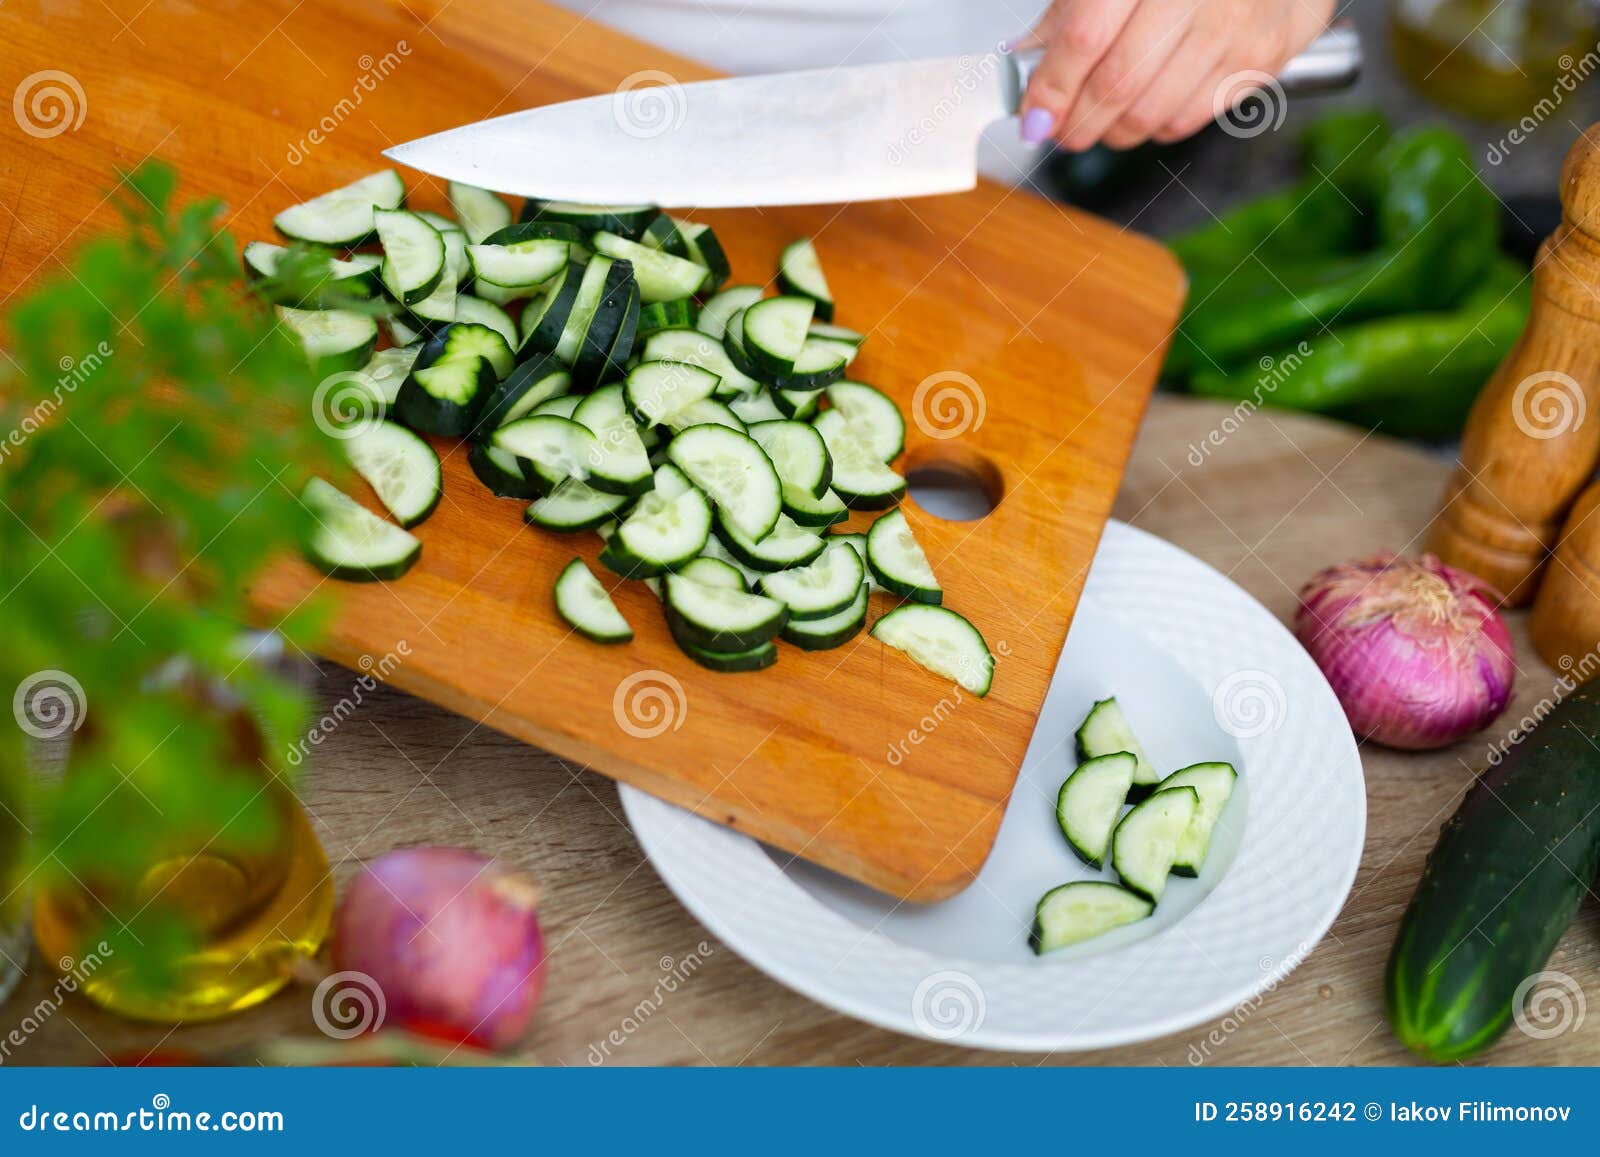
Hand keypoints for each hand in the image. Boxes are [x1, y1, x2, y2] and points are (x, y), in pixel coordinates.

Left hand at [1016, 0, 1335, 150]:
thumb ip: (1068, 13)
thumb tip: (1022, 58)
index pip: (1085, 38)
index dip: (1052, 87)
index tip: (1034, 117)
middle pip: (1116, 85)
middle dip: (1077, 122)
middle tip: (1061, 131)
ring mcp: (1230, 27)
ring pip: (1149, 113)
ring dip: (1112, 132)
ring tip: (1099, 123)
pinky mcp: (1256, 58)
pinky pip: (1186, 120)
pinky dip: (1153, 128)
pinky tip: (1144, 109)